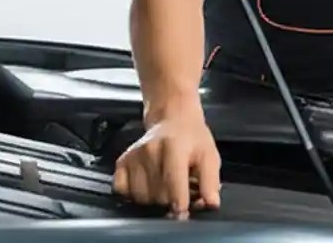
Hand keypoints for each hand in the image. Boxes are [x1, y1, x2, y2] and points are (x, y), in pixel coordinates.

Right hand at [112, 104, 221, 218]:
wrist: (172, 119)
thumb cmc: (193, 140)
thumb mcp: (209, 156)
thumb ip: (210, 182)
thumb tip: (211, 205)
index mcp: (175, 146)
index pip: (174, 182)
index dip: (180, 203)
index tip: (183, 213)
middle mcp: (150, 150)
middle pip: (158, 195)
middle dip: (171, 200)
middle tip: (179, 190)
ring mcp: (133, 156)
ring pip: (141, 198)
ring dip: (154, 200)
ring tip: (165, 186)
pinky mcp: (121, 161)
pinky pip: (122, 191)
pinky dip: (134, 194)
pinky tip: (147, 184)